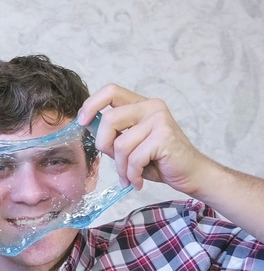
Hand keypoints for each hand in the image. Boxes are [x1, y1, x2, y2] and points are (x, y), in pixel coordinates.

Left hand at [77, 83, 212, 194]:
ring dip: (121, 167)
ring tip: (131, 175)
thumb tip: (87, 126)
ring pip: (120, 145)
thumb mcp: (129, 144)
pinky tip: (138, 180)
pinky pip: (134, 158)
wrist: (189, 173)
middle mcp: (151, 107)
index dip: (91, 104)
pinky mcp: (164, 136)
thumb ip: (113, 133)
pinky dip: (132, 174)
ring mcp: (159, 120)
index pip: (111, 91)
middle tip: (115, 161)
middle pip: (109, 120)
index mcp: (140, 104)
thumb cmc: (158, 160)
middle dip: (104, 145)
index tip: (81, 122)